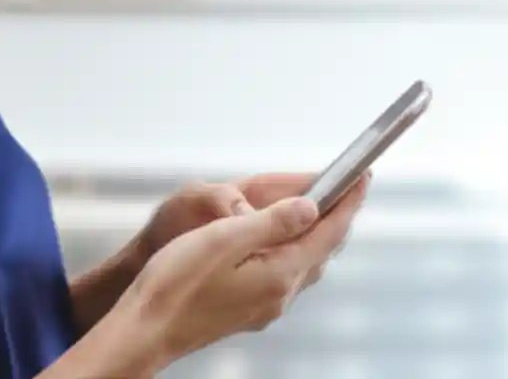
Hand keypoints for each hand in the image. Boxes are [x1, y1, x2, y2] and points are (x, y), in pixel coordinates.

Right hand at [120, 178, 368, 368]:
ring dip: (316, 235)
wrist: (144, 331)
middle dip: (336, 218)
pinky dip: (294, 251)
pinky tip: (280, 241)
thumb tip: (312, 208)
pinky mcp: (247, 311)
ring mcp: (264, 307)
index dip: (348, 203)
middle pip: (322, 250)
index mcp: (279, 275)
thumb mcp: (224, 239)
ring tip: (318, 208)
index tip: (363, 178)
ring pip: (305, 264)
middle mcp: (279, 295)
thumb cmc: (174, 283)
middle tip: (345, 188)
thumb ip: (272, 222)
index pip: (328, 234)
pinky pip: (285, 276)